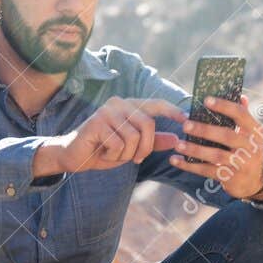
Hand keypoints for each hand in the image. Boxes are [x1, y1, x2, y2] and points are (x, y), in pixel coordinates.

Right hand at [33, 97, 185, 175]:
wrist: (74, 156)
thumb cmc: (105, 150)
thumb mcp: (133, 148)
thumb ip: (153, 142)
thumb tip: (176, 139)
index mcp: (130, 106)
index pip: (156, 104)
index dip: (173, 111)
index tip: (188, 120)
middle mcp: (119, 103)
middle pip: (148, 125)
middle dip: (145, 148)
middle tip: (134, 158)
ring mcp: (107, 111)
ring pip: (133, 137)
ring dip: (126, 154)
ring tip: (113, 153)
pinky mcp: (97, 122)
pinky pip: (118, 144)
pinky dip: (113, 155)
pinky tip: (102, 152)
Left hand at [168, 94, 262, 198]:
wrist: (255, 182)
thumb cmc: (248, 151)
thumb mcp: (251, 134)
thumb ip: (244, 116)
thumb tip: (240, 95)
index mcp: (254, 132)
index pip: (240, 115)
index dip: (224, 106)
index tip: (206, 100)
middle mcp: (251, 147)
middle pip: (226, 136)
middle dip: (204, 130)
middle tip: (185, 125)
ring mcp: (242, 164)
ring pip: (217, 156)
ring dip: (195, 150)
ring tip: (178, 144)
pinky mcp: (231, 178)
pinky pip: (208, 171)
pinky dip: (190, 166)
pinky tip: (176, 160)